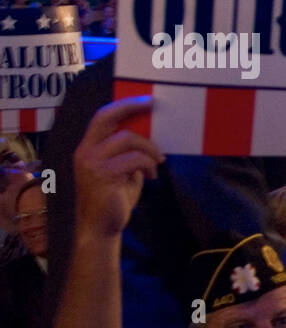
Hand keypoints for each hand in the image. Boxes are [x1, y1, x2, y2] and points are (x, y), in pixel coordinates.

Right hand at [73, 96, 163, 239]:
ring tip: (157, 162)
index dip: (124, 105)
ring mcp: (92, 162)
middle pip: (106, 117)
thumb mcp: (124, 171)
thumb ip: (130, 154)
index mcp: (88, 148)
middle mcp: (85, 151)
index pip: (102, 117)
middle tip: (153, 104)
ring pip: (127, 138)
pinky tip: (151, 175)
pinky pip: (134, 158)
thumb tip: (151, 137)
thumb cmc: (114, 199)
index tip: (146, 99)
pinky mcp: (103, 174)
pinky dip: (148, 163)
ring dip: (150, 148)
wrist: (102, 228)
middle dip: (131, 107)